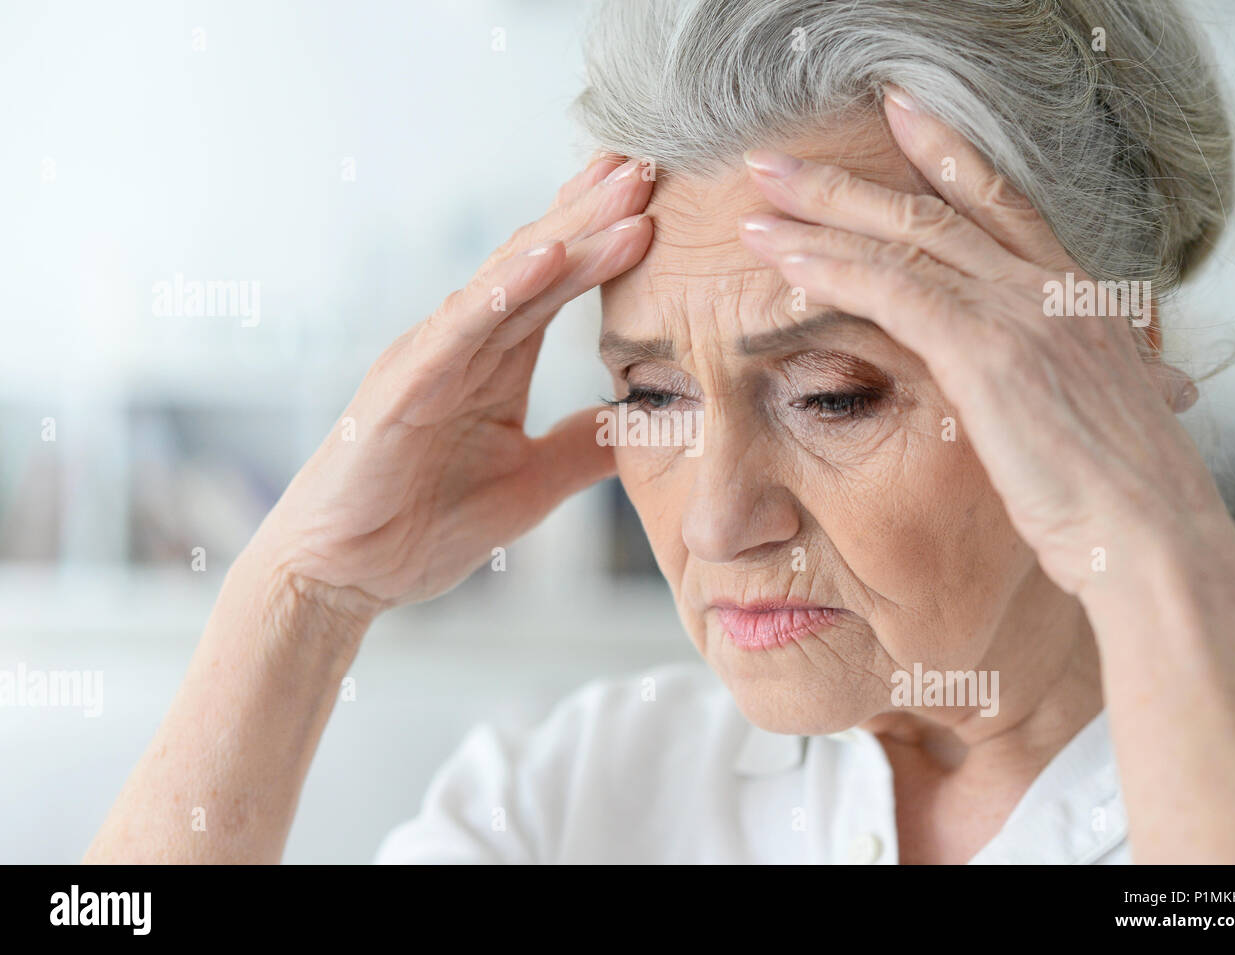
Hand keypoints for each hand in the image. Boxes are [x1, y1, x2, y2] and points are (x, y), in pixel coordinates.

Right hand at [252, 154, 654, 613]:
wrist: (342, 576)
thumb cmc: (419, 527)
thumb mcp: (530, 485)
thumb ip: (583, 447)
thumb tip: (644, 419)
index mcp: (492, 364)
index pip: (556, 286)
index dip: (604, 241)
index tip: (658, 200)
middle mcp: (461, 346)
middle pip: (538, 264)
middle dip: (594, 212)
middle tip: (650, 164)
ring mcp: (429, 360)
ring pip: (506, 282)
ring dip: (568, 233)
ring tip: (623, 190)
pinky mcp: (402, 388)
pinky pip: (460, 330)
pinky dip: (503, 291)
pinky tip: (549, 256)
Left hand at [737, 87, 1228, 596]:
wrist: (1153, 537)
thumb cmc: (1117, 499)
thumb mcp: (1087, 417)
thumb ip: (1052, 381)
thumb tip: (1035, 392)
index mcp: (1075, 299)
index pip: (1001, 203)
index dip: (947, 155)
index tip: (898, 114)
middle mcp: (1048, 290)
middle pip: (933, 210)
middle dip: (845, 182)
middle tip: (777, 160)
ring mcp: (1021, 314)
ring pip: (904, 241)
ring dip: (820, 218)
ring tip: (755, 205)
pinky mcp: (989, 353)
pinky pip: (894, 293)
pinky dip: (834, 272)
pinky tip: (784, 262)